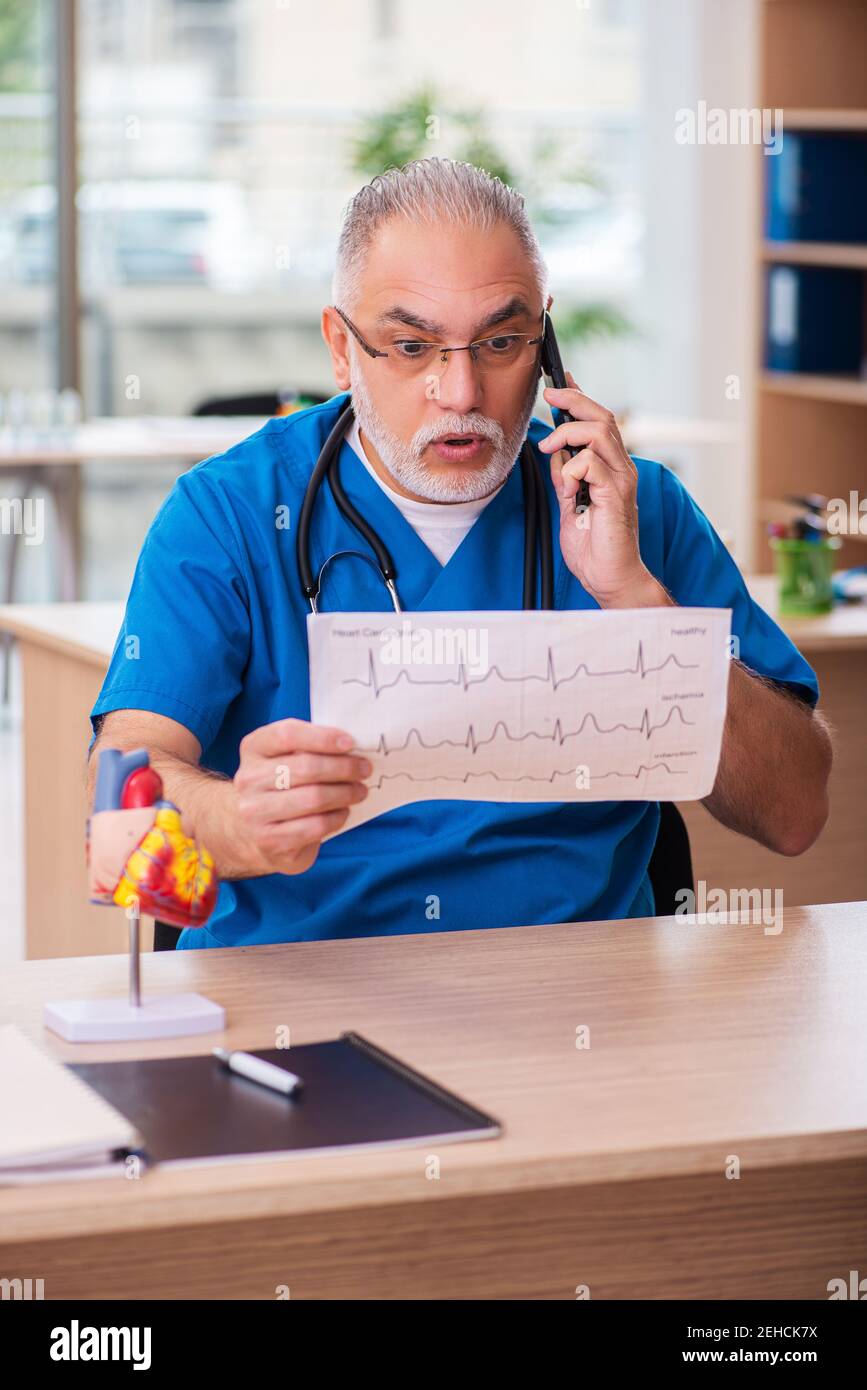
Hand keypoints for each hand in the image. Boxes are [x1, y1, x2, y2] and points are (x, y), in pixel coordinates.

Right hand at [233, 718, 369, 874]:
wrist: (248, 831)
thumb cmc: (279, 786)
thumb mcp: (283, 759)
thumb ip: (310, 748)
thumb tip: (352, 748)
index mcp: (253, 749)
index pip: (287, 735)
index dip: (322, 737)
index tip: (349, 742)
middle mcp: (249, 779)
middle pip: (306, 767)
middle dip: (343, 768)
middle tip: (364, 769)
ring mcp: (256, 812)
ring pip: (313, 798)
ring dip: (345, 793)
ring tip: (359, 791)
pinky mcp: (270, 840)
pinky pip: (315, 826)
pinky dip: (336, 818)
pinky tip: (343, 812)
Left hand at [538, 373, 664, 607]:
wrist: (609, 578)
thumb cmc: (594, 548)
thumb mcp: (568, 506)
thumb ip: (565, 479)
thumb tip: (556, 455)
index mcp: (611, 468)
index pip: (598, 422)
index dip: (580, 397)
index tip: (560, 381)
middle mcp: (621, 469)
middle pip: (602, 416)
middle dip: (573, 399)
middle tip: (549, 395)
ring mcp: (621, 480)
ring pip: (599, 432)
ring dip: (567, 434)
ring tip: (550, 450)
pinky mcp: (616, 494)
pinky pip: (591, 464)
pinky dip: (572, 470)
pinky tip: (569, 489)